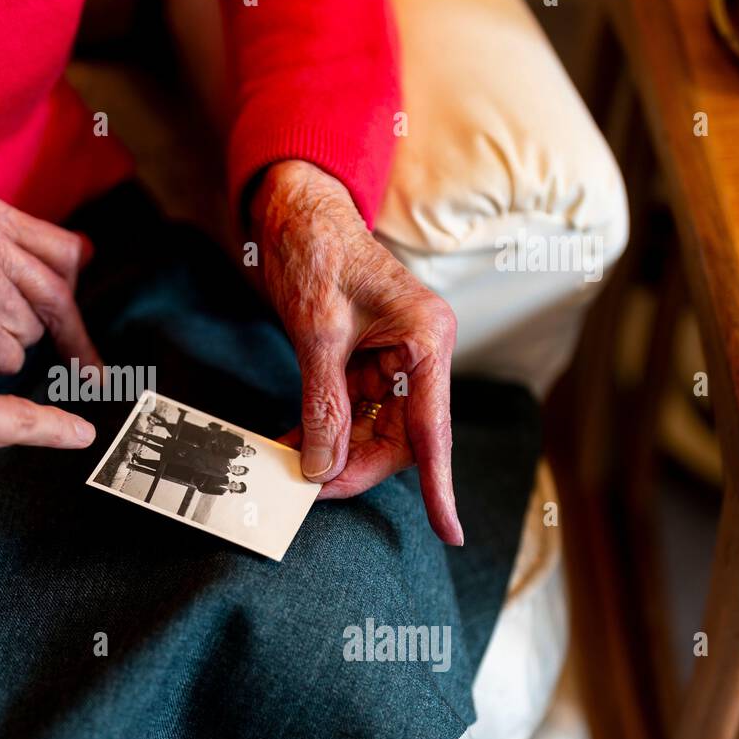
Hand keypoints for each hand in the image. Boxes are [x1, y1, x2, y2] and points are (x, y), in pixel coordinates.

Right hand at [0, 189, 101, 407]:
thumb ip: (8, 241)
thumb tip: (85, 254)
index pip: (63, 249)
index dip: (76, 287)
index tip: (82, 317)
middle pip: (58, 293)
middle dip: (75, 336)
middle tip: (90, 370)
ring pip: (34, 330)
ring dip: (11, 344)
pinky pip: (13, 358)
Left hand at [252, 160, 463, 544]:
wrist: (295, 207)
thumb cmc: (314, 250)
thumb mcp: (316, 331)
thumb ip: (324, 402)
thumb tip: (322, 467)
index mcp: (426, 338)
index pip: (433, 428)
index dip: (440, 485)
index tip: (450, 531)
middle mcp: (420, 351)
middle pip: (399, 436)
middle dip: (354, 465)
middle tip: (306, 487)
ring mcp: (395, 356)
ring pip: (373, 427)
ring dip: (333, 449)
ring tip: (289, 461)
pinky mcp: (367, 357)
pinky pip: (351, 408)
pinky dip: (324, 427)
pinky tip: (293, 439)